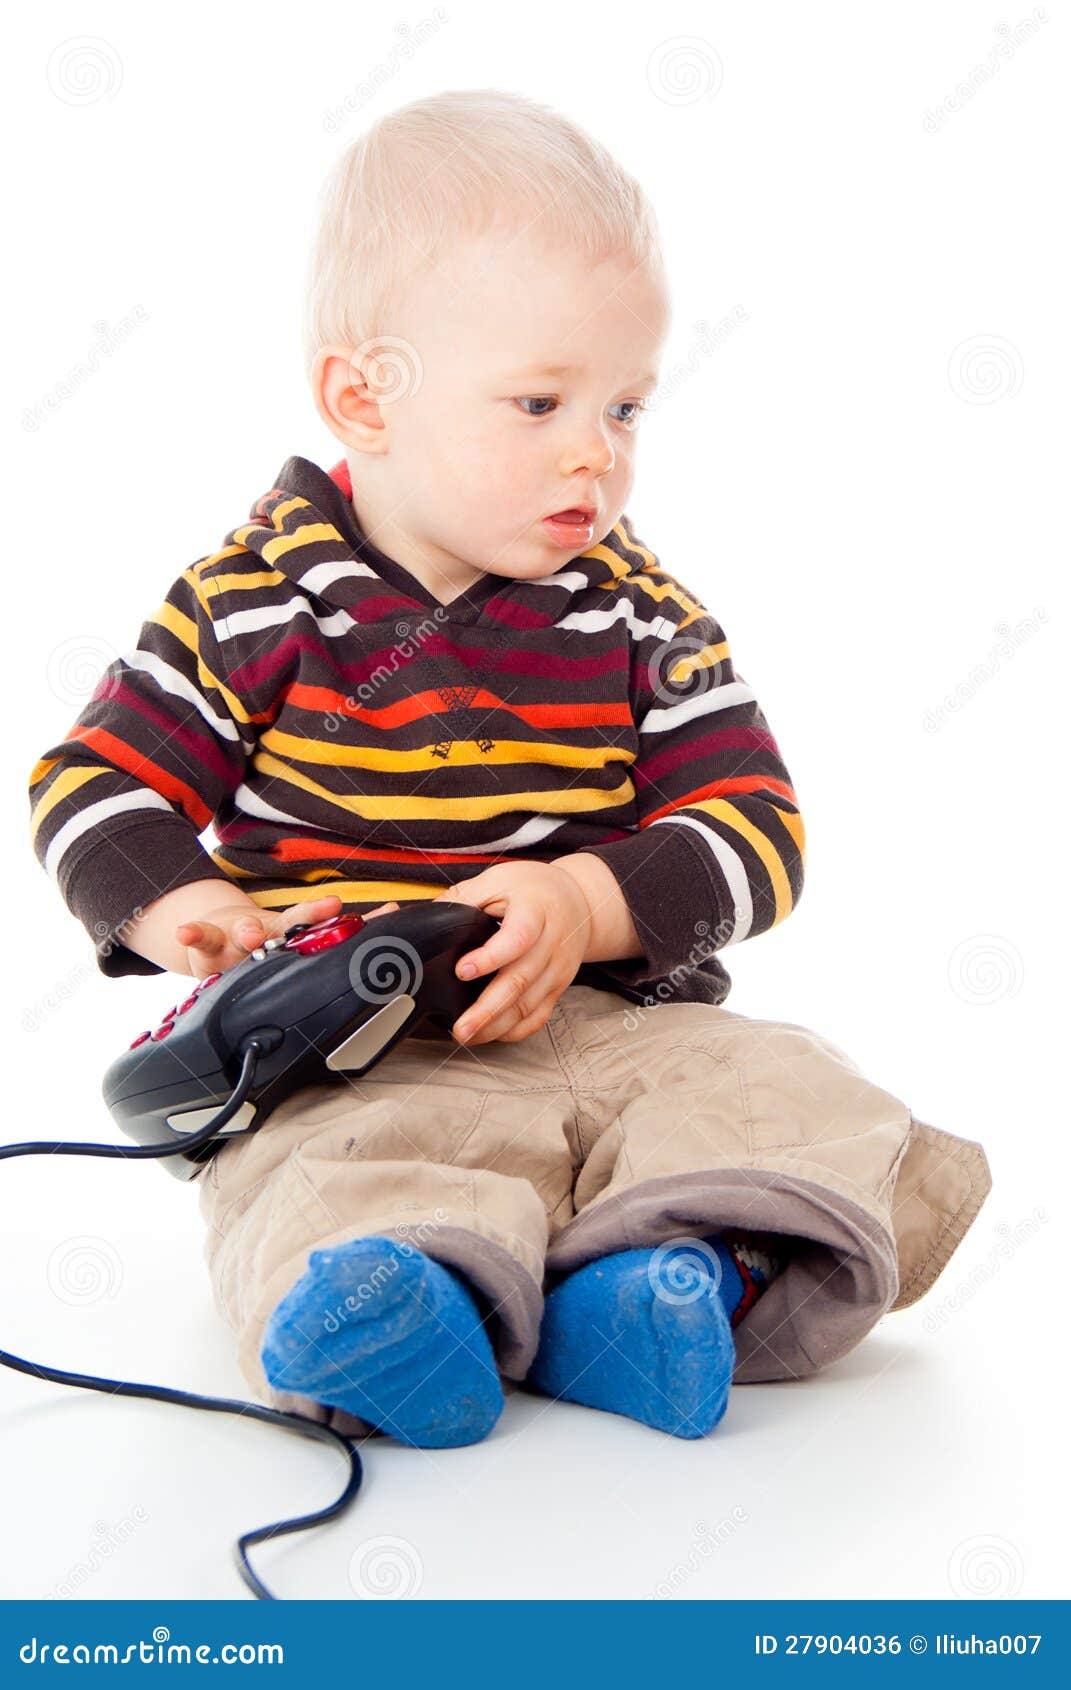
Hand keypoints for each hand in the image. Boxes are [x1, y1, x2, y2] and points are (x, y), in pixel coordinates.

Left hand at [434, 863, 592, 1044]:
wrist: (578, 902)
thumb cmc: (533, 889)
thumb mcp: (499, 879)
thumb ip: (465, 897)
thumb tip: (429, 918)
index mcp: (535, 911)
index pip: (517, 938)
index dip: (490, 957)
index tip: (461, 971)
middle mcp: (551, 943)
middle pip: (520, 981)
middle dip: (487, 1009)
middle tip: (460, 1027)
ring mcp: (557, 968)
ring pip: (528, 1005)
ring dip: (496, 1025)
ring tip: (466, 1035)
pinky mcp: (558, 987)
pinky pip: (538, 1016)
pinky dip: (515, 1030)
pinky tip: (491, 1034)